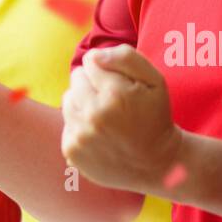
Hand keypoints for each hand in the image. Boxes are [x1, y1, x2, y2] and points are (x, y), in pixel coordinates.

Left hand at [61, 45, 181, 193]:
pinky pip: (65, 123)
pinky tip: (98, 134)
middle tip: (111, 102)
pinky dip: (79, 126)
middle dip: (92, 85)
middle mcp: (94, 114)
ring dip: (83, 104)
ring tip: (104, 117)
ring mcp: (81, 135)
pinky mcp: (72, 150)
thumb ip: (125, 57)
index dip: (105, 70)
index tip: (117, 84)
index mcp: (115, 94)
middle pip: (76, 78)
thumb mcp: (155, 80)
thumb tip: (93, 56)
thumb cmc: (155, 117)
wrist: (156, 165)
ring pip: (68, 99)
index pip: (90, 60)